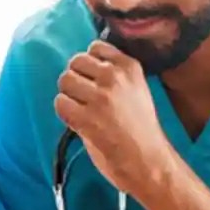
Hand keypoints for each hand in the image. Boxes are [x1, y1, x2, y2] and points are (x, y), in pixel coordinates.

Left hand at [54, 39, 179, 198]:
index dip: (89, 65)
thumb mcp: (136, 90)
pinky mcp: (86, 118)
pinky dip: (64, 112)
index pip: (95, 47)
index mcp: (130, 67)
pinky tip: (78, 122)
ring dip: (68, 95)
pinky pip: (60, 103)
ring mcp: (100, 97)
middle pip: (75, 62)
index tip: (93, 79)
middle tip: (84, 97)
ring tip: (82, 110)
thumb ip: (114, 76)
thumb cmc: (141, 130)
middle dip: (76, 78)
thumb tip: (83, 68)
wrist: (150, 162)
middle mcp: (115, 77)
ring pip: (65, 81)